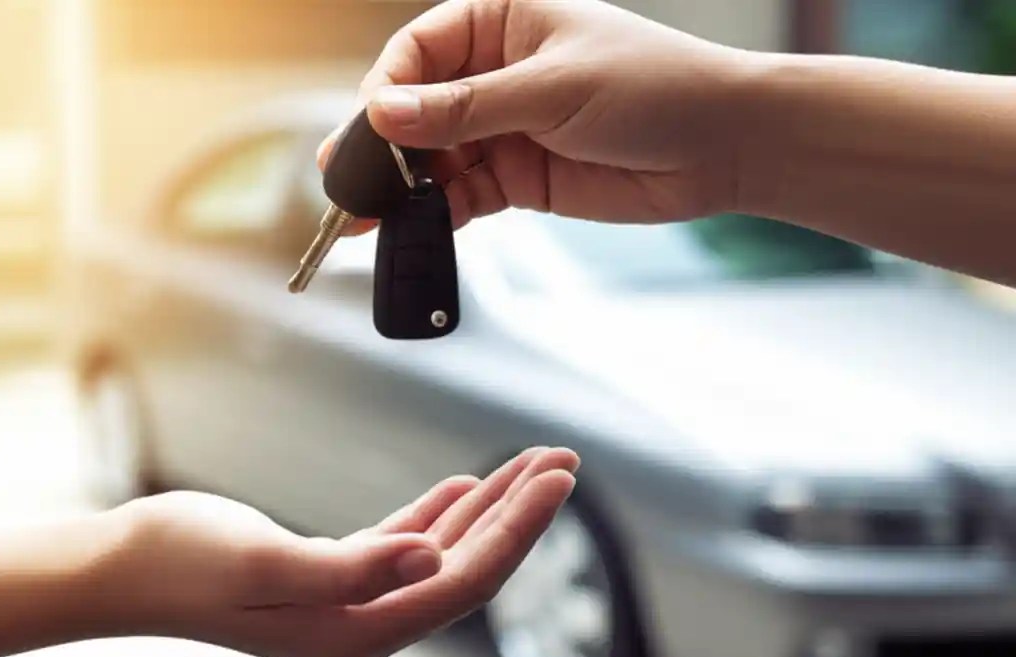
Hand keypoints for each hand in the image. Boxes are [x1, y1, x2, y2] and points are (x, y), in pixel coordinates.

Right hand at [93, 446, 578, 656]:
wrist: (120, 571)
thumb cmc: (180, 566)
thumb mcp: (265, 566)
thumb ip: (353, 567)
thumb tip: (431, 562)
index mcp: (357, 631)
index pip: (465, 580)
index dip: (519, 530)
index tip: (558, 479)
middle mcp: (362, 624)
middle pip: (466, 567)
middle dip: (519, 514)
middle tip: (563, 461)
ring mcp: (346, 602)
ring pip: (440, 553)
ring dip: (487, 509)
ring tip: (530, 467)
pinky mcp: (326, 576)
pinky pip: (400, 545)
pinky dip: (436, 515)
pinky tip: (461, 488)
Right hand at [319, 0, 754, 232]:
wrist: (722, 146)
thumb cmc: (654, 87)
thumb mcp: (552, 88)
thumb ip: (466, 108)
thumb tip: (386, 114)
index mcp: (501, 19)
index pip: (420, 49)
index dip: (389, 87)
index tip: (374, 126)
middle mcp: (496, 71)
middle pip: (417, 107)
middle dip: (382, 145)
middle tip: (343, 179)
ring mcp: (505, 127)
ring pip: (434, 157)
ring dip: (403, 186)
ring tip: (365, 215)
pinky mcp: (519, 176)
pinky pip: (464, 193)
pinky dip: (439, 212)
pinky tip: (413, 226)